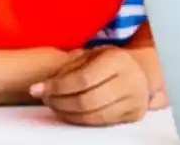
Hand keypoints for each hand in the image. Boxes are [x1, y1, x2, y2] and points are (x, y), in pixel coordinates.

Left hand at [30, 46, 150, 125]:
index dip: (56, 87)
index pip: (82, 79)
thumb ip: (67, 69)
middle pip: (86, 101)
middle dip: (59, 103)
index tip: (37, 89)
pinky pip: (100, 123)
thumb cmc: (111, 62)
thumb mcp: (91, 55)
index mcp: (118, 60)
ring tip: (57, 105)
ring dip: (66, 114)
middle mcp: (131, 80)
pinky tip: (72, 112)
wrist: (142, 72)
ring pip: (92, 116)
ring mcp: (135, 99)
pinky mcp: (134, 114)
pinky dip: (80, 120)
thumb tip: (39, 88)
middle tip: (47, 99)